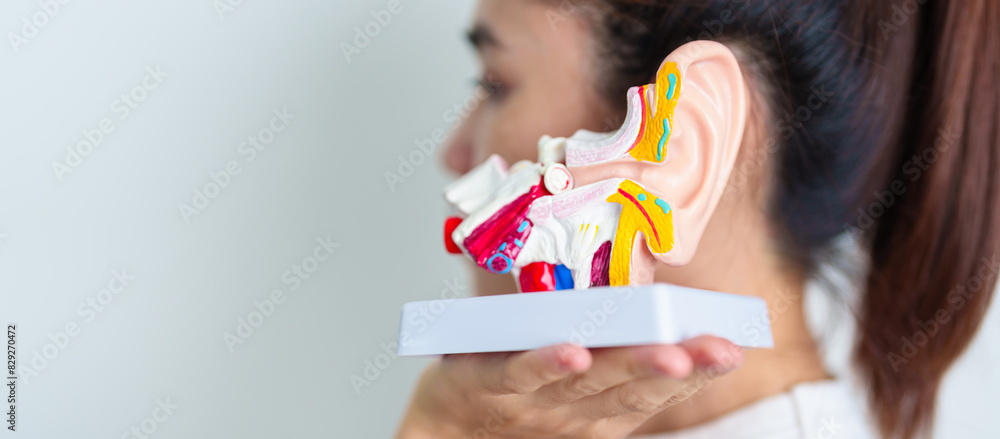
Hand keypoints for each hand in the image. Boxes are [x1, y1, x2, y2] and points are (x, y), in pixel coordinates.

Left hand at [396, 336, 742, 438]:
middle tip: (716, 350)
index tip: (733, 348)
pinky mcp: (491, 385)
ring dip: (628, 368)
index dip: (695, 373)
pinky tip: (573, 351)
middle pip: (631, 390)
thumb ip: (611, 357)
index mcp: (599, 412)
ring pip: (588, 384)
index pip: (655, 392)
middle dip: (677, 370)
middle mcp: (574, 413)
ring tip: (666, 352)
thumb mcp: (572, 387)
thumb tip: (653, 303)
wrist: (446, 432)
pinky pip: (523, 373)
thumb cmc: (516, 401)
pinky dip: (549, 364)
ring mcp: (534, 402)